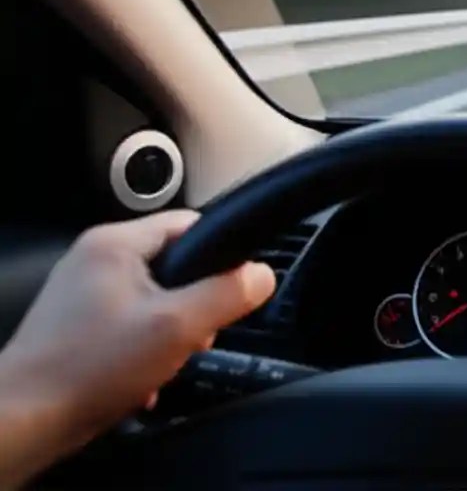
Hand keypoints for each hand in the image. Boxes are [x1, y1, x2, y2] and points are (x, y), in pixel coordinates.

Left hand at [0, 211, 275, 487]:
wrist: (27, 420)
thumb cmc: (92, 367)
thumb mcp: (178, 327)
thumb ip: (227, 295)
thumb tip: (262, 275)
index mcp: (115, 243)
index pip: (191, 224)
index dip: (221, 256)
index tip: (232, 291)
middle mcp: (95, 259)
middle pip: (176, 266)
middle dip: (195, 305)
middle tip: (193, 336)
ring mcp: (83, 293)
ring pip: (156, 301)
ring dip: (171, 333)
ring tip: (164, 361)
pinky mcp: (78, 326)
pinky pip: (133, 326)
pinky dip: (146, 350)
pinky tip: (144, 376)